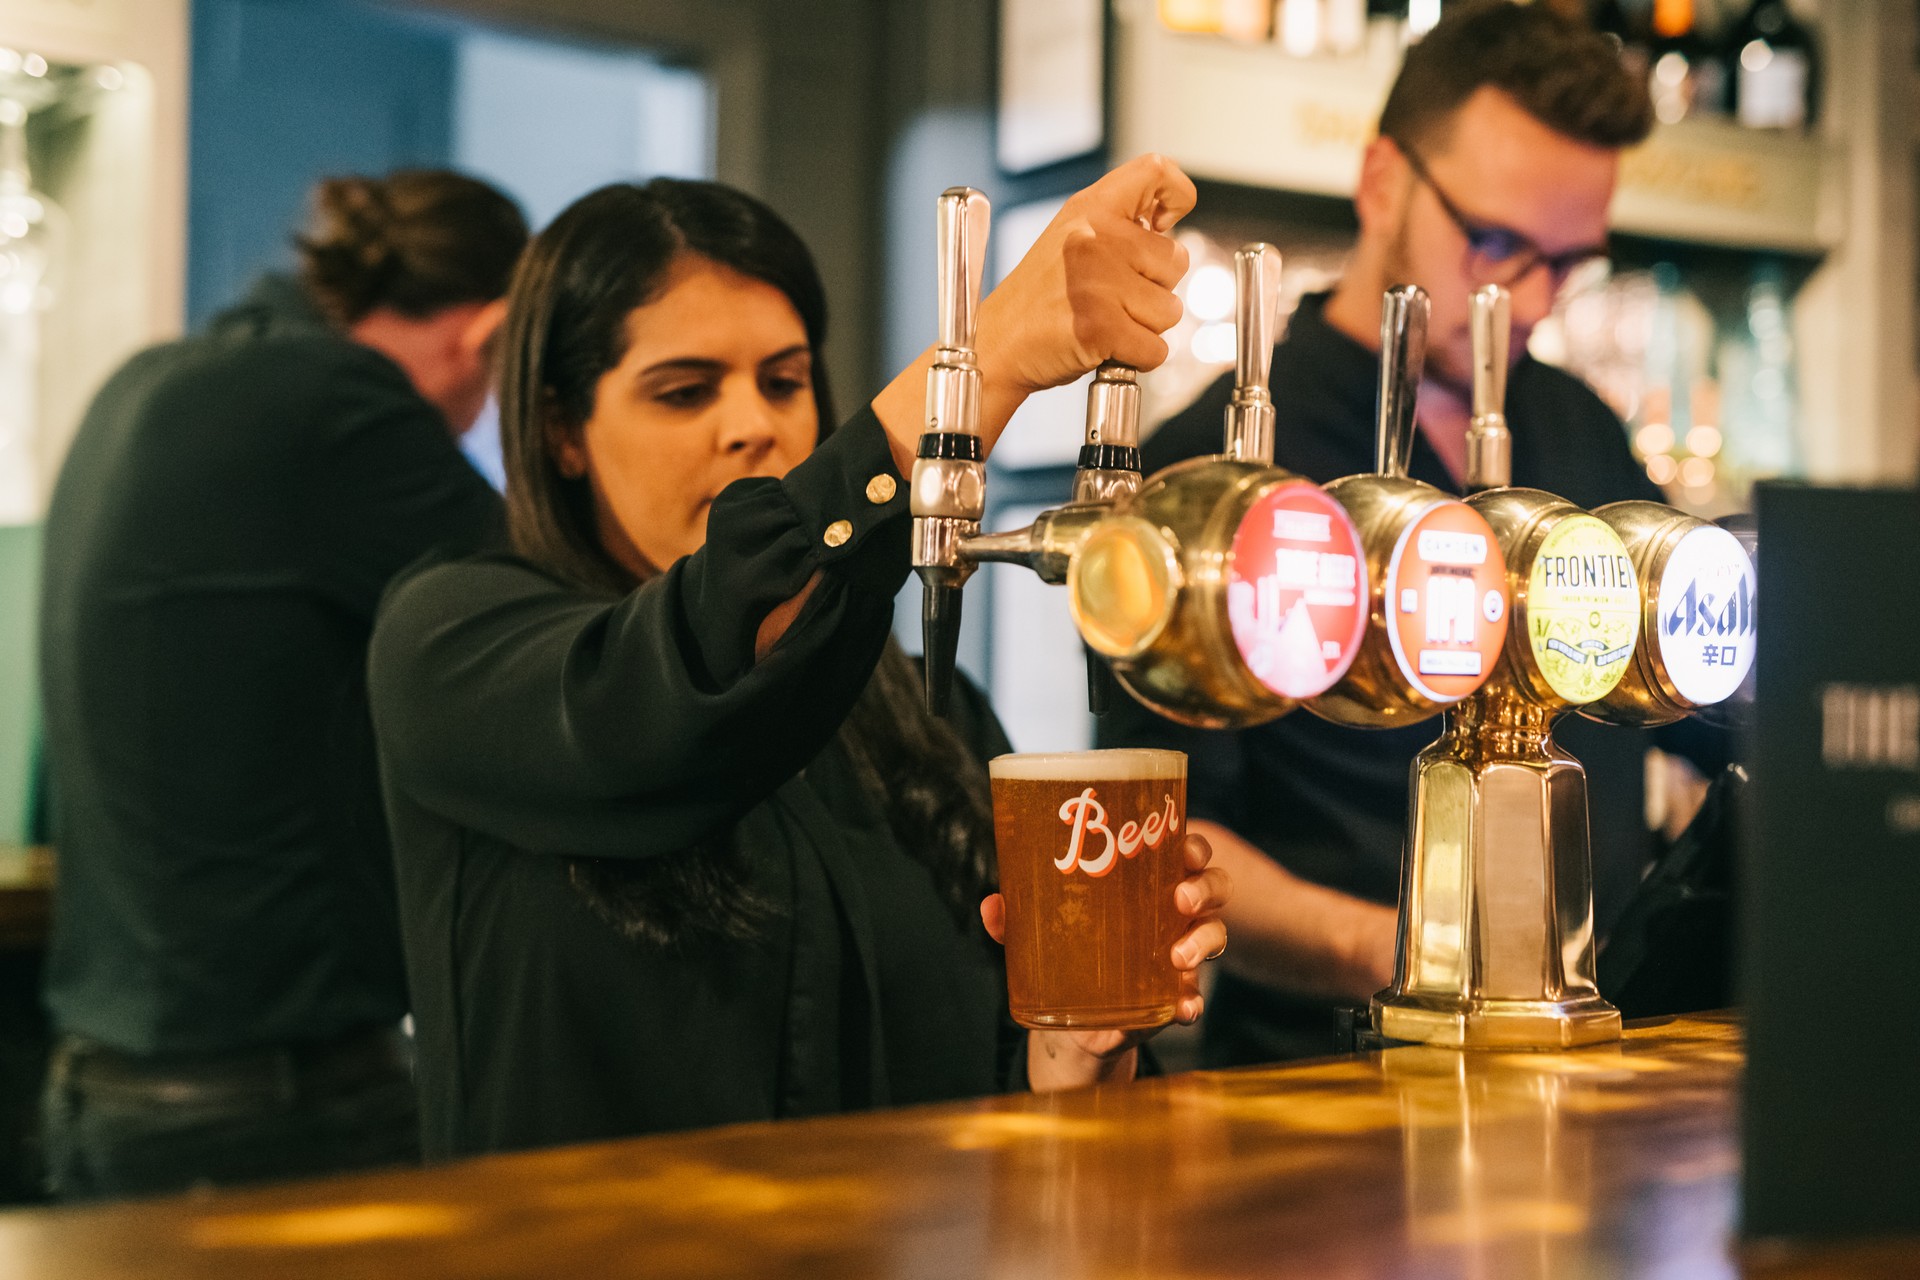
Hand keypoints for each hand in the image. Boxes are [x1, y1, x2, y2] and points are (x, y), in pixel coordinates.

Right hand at [972, 154, 1196, 443]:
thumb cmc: (1038, 299)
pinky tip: (1106, 346)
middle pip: (1177, 261)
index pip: (1158, 171)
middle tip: (1112, 297)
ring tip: (1105, 320)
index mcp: (1090, 209)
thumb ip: (1118, 225)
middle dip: (1155, 288)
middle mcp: (1095, 238)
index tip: (1163, 224)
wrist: (996, 345)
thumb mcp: (1071, 239)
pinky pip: (1156, 349)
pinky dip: (1138, 357)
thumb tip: (1169, 228)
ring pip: (1170, 310)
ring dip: (1145, 326)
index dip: (1176, 196)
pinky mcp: (1101, 327)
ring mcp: (1098, 283)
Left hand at [980, 830, 1230, 1090]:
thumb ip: (1015, 921)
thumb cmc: (1063, 954)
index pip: (1182, 852)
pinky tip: (1184, 1007)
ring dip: (1204, 941)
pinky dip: (1193, 1002)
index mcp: (1145, 883)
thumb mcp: (1037, 936)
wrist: (1071, 1022)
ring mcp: (1179, 954)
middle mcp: (1171, 913)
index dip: (1192, 847)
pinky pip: (1195, 997)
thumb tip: (991, 905)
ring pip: (1214, 934)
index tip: (1185, 851)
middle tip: (1180, 900)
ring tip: (1179, 956)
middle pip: (1212, 886)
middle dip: (1204, 889)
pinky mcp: (1173, 997)